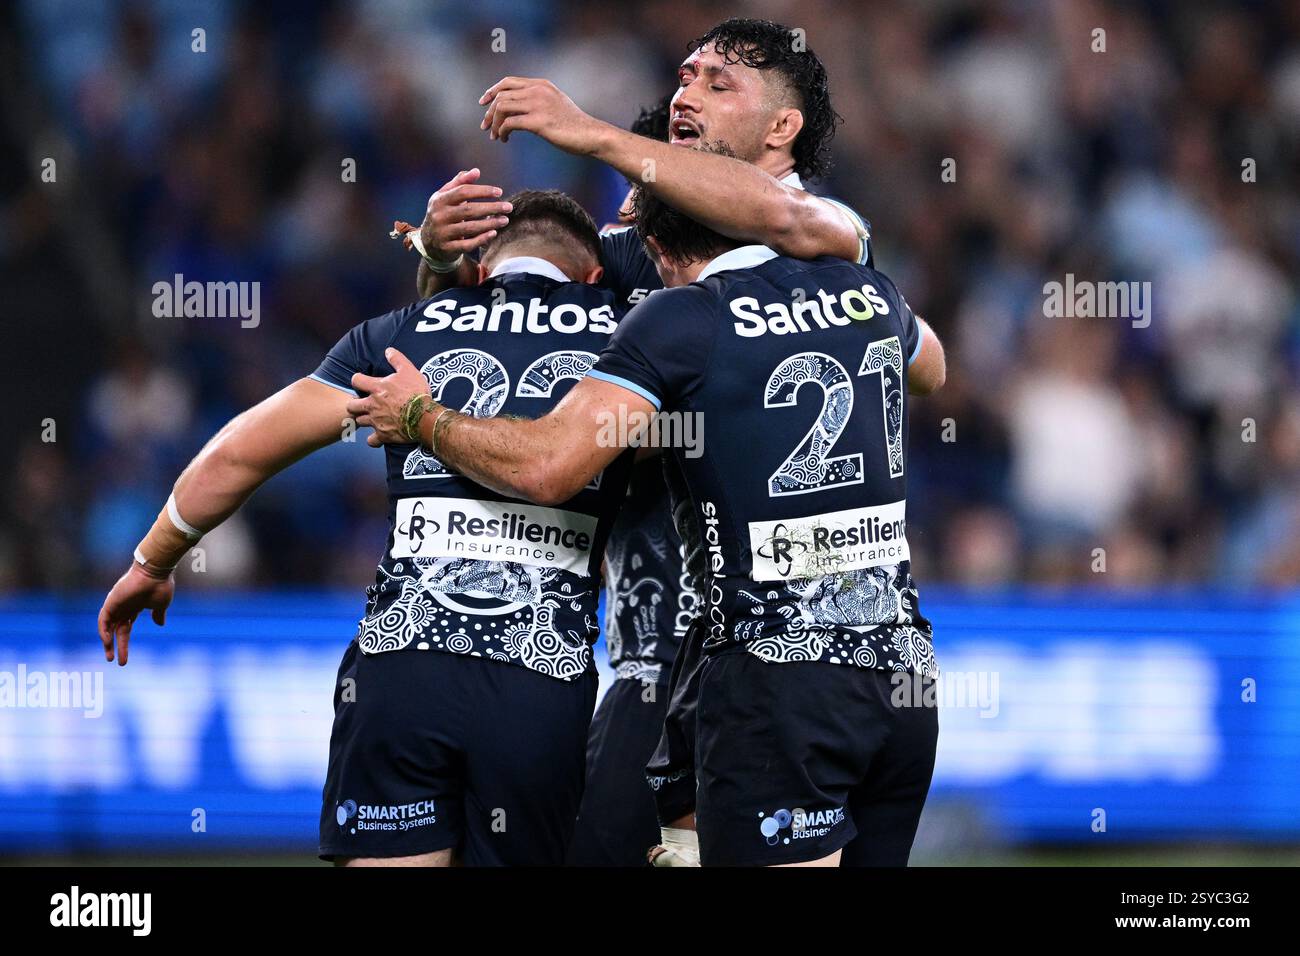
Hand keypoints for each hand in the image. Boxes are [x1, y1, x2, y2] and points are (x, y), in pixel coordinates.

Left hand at [97, 563, 174, 665]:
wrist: (156, 571)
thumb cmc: (161, 585)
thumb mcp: (161, 604)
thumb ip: (158, 614)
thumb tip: (160, 624)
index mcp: (135, 608)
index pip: (125, 628)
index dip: (124, 642)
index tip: (124, 657)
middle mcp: (124, 607)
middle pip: (117, 630)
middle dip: (116, 646)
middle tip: (115, 661)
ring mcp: (117, 604)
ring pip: (108, 627)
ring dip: (107, 642)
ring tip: (110, 657)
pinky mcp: (111, 601)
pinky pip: (103, 619)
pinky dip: (103, 630)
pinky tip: (107, 641)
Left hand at [348, 348, 435, 446]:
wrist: (424, 416)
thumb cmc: (416, 393)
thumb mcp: (409, 371)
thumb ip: (397, 360)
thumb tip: (388, 350)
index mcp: (377, 388)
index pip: (356, 380)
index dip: (357, 379)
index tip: (361, 381)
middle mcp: (372, 405)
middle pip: (351, 405)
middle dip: (353, 404)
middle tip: (361, 403)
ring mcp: (376, 421)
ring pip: (359, 421)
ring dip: (363, 419)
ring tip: (370, 417)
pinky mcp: (383, 435)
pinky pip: (371, 441)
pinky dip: (373, 439)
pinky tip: (377, 437)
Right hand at [416, 169, 512, 259]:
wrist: (429, 242)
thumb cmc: (443, 213)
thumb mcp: (446, 196)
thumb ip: (460, 183)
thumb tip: (476, 171)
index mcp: (439, 200)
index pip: (463, 191)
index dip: (482, 191)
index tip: (499, 192)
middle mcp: (439, 216)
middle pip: (469, 210)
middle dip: (491, 208)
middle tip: (508, 207)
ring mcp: (442, 233)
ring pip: (470, 228)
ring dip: (490, 223)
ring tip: (505, 220)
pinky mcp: (447, 248)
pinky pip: (467, 244)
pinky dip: (482, 239)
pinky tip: (494, 233)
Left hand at [479, 77, 605, 151]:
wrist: (591, 134)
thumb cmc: (574, 124)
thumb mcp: (555, 103)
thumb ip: (539, 99)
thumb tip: (520, 106)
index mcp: (541, 84)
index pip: (507, 82)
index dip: (492, 91)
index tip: (483, 103)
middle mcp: (537, 90)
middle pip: (501, 95)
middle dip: (489, 112)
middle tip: (485, 127)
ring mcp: (538, 105)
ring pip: (502, 107)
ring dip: (494, 123)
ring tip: (495, 136)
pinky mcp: (539, 122)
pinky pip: (510, 123)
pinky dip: (502, 131)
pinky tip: (505, 139)